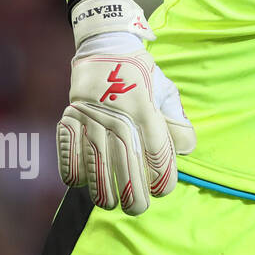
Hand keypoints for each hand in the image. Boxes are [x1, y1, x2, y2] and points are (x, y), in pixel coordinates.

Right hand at [57, 0, 195, 214]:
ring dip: (102, 188)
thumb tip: (187, 148)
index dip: (161, 175)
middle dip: (132, 192)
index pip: (156, 151)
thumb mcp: (166, 91)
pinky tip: (81, 184)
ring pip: (95, 162)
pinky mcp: (70, 117)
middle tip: (138, 208)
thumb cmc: (142, 73)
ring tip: (111, 204)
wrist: (106, 46)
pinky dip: (72, 169)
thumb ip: (176, 121)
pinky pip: (68, 149)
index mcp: (145, 109)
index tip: (164, 190)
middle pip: (125, 162)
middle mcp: (118, 115)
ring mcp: (91, 117)